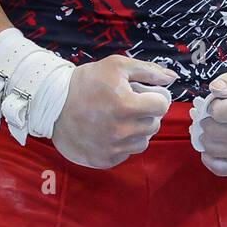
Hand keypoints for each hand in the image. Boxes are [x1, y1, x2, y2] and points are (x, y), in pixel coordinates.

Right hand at [50, 55, 174, 168]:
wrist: (52, 104)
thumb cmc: (87, 81)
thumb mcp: (117, 66)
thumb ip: (148, 71)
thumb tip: (173, 78)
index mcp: (127, 105)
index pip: (162, 106)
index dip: (155, 98)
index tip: (144, 95)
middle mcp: (121, 131)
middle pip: (154, 124)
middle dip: (146, 113)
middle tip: (130, 105)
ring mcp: (112, 148)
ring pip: (143, 142)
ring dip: (137, 130)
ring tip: (121, 119)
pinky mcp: (103, 160)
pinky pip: (126, 153)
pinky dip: (123, 143)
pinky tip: (110, 131)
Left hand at [192, 63, 226, 176]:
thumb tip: (215, 89)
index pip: (217, 112)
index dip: (213, 104)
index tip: (221, 101)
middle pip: (212, 131)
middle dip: (207, 120)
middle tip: (214, 114)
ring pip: (211, 149)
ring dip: (206, 136)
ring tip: (214, 126)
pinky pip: (218, 167)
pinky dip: (209, 156)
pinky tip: (214, 144)